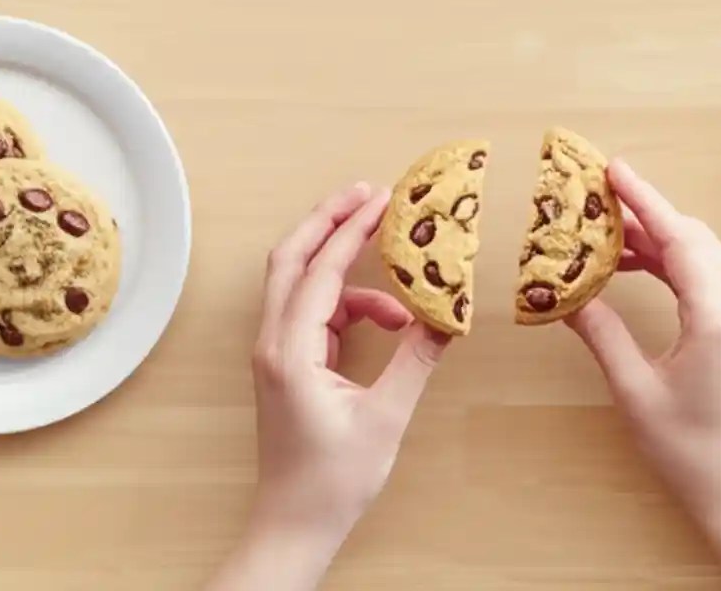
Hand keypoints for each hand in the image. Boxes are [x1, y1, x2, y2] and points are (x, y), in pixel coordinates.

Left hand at [208, 183, 450, 590]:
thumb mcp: (385, 418)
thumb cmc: (330, 482)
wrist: (294, 525)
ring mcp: (276, 352)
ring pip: (301, 283)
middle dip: (328, 221)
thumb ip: (416, 360)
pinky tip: (390, 319)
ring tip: (396, 262)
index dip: (351, 231)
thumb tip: (447, 316)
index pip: (319, 273)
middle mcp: (273, 343)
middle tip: (368, 194)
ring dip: (344, 264)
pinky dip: (350, 303)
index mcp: (289, 352)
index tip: (381, 199)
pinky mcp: (288, 363)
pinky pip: (315, 312)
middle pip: (291, 259)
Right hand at [567, 161, 720, 590]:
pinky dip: (674, 264)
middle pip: (695, 239)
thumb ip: (602, 333)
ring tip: (609, 230)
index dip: (644, 200)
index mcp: (720, 318)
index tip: (612, 170)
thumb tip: (566, 294)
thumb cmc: (690, 453)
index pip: (680, 240)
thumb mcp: (635, 391)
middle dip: (648, 213)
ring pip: (704, 257)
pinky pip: (710, 279)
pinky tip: (638, 265)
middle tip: (599, 195)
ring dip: (660, 239)